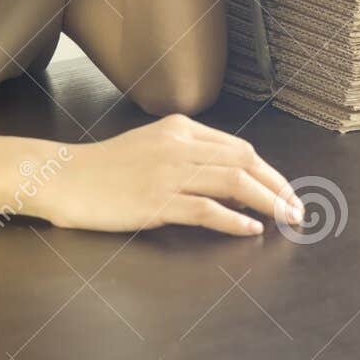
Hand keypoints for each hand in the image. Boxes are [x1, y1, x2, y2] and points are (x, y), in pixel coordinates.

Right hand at [18, 116, 304, 236]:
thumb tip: (230, 181)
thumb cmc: (104, 169)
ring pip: (232, 182)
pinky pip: (206, 209)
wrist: (63, 178)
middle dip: (277, 187)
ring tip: (285, 220)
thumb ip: (187, 156)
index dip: (268, 172)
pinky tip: (250, 230)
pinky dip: (234, 220)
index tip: (284, 192)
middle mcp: (178, 146)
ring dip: (267, 203)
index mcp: (179, 129)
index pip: (239, 148)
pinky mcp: (155, 201)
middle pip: (244, 162)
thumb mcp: (150, 148)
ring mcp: (167, 173)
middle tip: (296, 209)